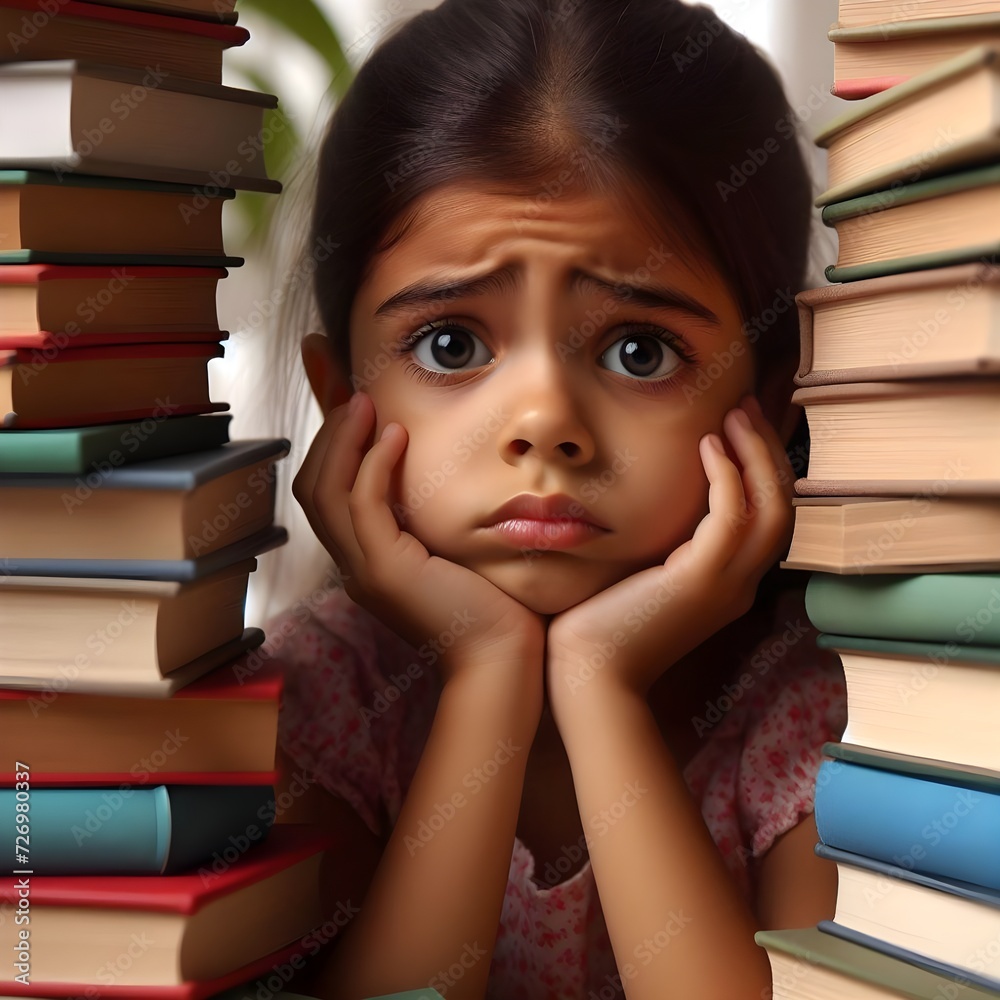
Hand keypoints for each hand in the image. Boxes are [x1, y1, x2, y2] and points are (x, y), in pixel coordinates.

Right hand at [293, 391, 546, 688]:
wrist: (504, 656)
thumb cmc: (491, 603)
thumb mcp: (450, 544)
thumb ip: (429, 512)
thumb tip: (434, 467)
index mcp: (366, 558)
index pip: (326, 492)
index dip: (327, 443)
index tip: (340, 393)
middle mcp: (354, 564)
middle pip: (311, 487)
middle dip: (326, 434)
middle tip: (351, 392)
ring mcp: (363, 571)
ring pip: (324, 492)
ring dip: (342, 440)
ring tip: (365, 403)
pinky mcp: (385, 572)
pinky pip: (361, 506)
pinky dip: (371, 465)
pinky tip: (396, 436)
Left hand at [546, 396, 793, 703]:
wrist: (590, 674)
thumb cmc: (603, 623)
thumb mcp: (645, 574)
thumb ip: (665, 541)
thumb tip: (656, 496)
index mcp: (730, 582)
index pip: (767, 516)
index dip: (762, 467)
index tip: (739, 425)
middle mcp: (741, 584)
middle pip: (781, 505)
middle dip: (767, 450)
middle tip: (746, 407)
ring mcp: (727, 584)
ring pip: (770, 506)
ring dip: (755, 453)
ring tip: (734, 414)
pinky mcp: (701, 580)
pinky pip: (731, 515)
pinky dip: (727, 475)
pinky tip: (707, 445)